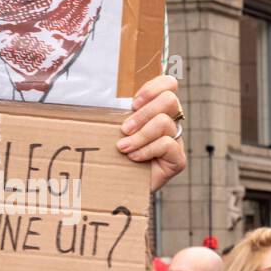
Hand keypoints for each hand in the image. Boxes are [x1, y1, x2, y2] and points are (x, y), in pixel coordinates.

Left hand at [117, 75, 185, 192]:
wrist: (117, 185)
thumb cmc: (112, 153)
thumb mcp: (111, 128)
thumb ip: (112, 110)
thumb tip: (93, 87)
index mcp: (157, 109)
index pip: (169, 84)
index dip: (153, 88)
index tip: (133, 102)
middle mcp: (170, 122)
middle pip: (169, 100)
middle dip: (143, 113)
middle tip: (124, 128)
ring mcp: (176, 140)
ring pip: (164, 122)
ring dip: (140, 135)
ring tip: (123, 147)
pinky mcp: (177, 159)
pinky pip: (167, 144)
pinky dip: (147, 150)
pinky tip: (134, 158)